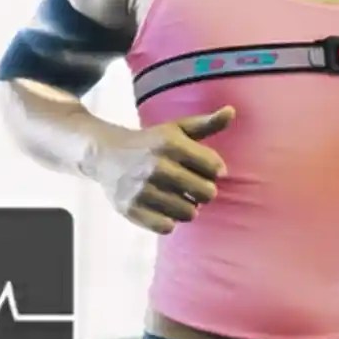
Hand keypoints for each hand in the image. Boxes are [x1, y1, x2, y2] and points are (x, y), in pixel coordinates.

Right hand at [85, 106, 234, 234]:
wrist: (106, 154)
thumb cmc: (151, 142)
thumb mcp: (177, 129)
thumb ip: (207, 123)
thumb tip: (232, 111)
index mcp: (171, 144)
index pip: (215, 168)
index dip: (214, 171)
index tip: (204, 169)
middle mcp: (156, 166)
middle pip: (207, 193)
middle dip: (204, 191)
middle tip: (192, 186)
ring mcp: (142, 189)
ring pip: (189, 213)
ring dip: (188, 207)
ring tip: (177, 196)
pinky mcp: (131, 208)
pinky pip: (167, 227)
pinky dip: (168, 221)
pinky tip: (162, 207)